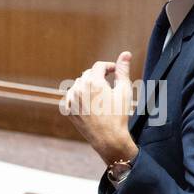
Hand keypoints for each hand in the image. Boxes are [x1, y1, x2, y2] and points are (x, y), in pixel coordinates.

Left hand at [61, 51, 138, 166]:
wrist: (109, 139)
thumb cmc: (119, 115)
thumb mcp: (124, 91)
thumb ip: (123, 70)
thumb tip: (126, 53)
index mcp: (93, 83)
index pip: (99, 66)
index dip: (109, 66)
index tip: (115, 71)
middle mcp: (79, 89)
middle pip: (88, 74)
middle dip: (98, 76)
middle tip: (109, 85)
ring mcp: (72, 100)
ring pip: (78, 84)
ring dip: (88, 85)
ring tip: (100, 95)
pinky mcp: (68, 110)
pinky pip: (71, 96)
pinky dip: (78, 96)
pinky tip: (89, 103)